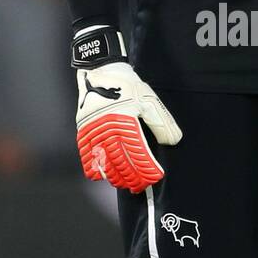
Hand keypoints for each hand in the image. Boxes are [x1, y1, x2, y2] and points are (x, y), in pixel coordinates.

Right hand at [75, 60, 181, 191]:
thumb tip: (174, 141)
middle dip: (131, 177)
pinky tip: (99, 176)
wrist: (101, 70)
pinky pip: (86, 153)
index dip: (146, 168)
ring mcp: (93, 129)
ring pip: (103, 160)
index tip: (154, 177)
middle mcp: (108, 127)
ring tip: (123, 184)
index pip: (137, 152)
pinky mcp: (83, 129)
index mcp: (125, 121)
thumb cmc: (127, 85)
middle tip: (139, 187)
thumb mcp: (149, 100)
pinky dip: (92, 166)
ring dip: (113, 175)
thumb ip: (162, 122)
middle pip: (120, 161)